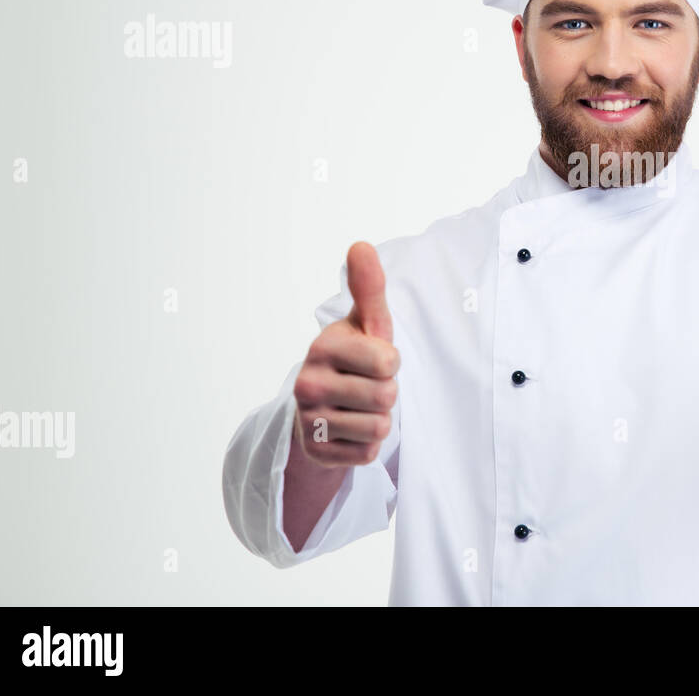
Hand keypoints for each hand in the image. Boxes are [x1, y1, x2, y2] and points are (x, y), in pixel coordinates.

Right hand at [292, 241, 399, 467]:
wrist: (322, 408)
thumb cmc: (355, 358)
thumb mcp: (366, 323)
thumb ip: (368, 288)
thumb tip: (360, 245)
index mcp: (324, 347)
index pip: (388, 362)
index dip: (391, 362)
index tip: (375, 360)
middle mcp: (307, 383)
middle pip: (386, 396)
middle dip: (387, 392)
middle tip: (367, 386)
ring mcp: (308, 421)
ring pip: (379, 427)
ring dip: (379, 420)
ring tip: (360, 408)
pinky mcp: (316, 453)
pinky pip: (367, 454)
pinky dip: (367, 445)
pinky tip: (351, 430)